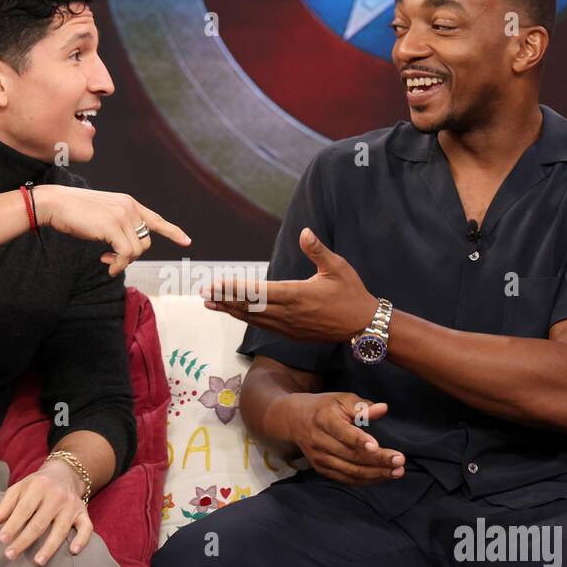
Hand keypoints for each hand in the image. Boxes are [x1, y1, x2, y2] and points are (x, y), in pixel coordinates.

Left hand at [0, 458, 92, 565]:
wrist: (66, 472)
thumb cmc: (37, 485)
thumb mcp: (19, 489)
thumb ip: (4, 507)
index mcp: (38, 487)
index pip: (24, 509)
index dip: (13, 525)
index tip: (2, 539)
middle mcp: (56, 496)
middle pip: (40, 522)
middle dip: (24, 540)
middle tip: (10, 555)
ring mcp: (71, 505)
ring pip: (61, 529)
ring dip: (49, 547)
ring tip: (37, 562)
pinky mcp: (83, 513)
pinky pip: (86, 528)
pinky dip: (82, 540)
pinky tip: (73, 551)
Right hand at [36, 184, 191, 277]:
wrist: (56, 203)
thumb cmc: (74, 212)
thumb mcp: (102, 215)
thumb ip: (118, 226)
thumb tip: (126, 252)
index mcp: (128, 202)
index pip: (155, 219)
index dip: (172, 231)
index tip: (186, 241)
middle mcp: (129, 207)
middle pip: (145, 242)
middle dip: (131, 256)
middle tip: (110, 259)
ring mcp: (122, 215)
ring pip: (137, 250)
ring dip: (122, 262)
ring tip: (105, 261)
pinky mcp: (113, 226)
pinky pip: (125, 254)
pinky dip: (117, 265)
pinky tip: (106, 266)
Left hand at [204, 228, 377, 341]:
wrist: (363, 325)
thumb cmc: (351, 293)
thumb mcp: (337, 267)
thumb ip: (317, 250)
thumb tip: (304, 232)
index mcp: (297, 295)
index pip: (258, 291)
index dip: (235, 288)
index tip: (217, 283)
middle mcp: (288, 313)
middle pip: (249, 306)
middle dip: (224, 299)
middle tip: (203, 293)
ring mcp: (289, 327)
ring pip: (253, 318)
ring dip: (230, 310)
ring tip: (210, 303)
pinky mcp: (292, 334)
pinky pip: (263, 326)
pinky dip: (245, 318)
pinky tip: (234, 313)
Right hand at [284, 392, 405, 485]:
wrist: (295, 420)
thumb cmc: (324, 407)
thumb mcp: (341, 399)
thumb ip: (362, 406)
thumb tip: (383, 409)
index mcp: (324, 420)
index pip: (342, 432)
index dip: (358, 440)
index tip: (376, 446)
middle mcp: (319, 441)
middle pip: (351, 455)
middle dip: (377, 460)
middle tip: (400, 461)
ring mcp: (319, 458)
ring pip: (350, 471)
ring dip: (375, 474)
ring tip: (397, 472)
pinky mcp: (321, 469)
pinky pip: (346, 479)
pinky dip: (366, 480)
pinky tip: (382, 476)